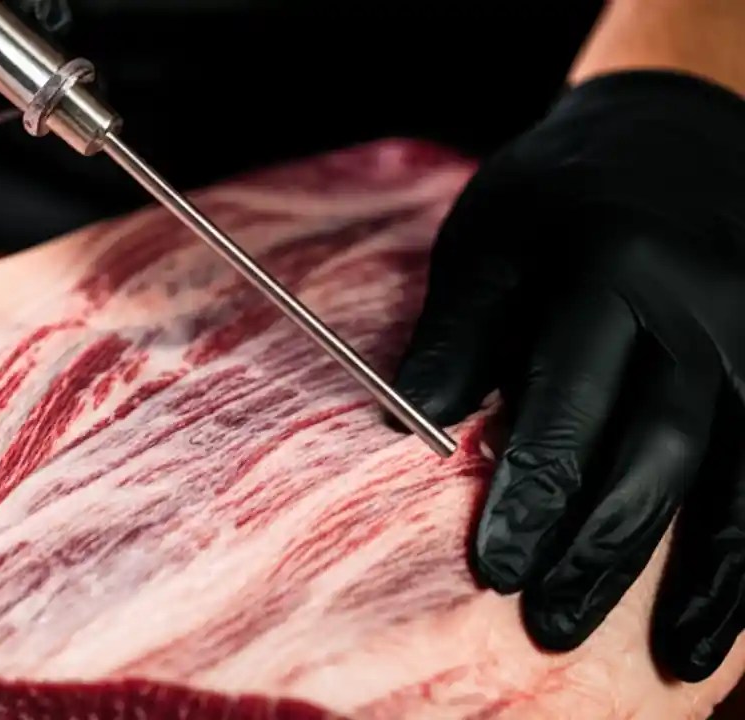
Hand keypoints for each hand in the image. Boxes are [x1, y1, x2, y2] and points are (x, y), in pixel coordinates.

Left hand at [389, 70, 744, 681]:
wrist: (678, 126)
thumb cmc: (560, 189)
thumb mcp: (491, 235)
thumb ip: (459, 329)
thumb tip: (409, 419)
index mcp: (614, 268)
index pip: (569, 405)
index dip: (531, 496)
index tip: (493, 571)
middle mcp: (705, 308)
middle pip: (660, 452)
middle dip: (606, 549)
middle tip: (552, 624)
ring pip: (743, 473)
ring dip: (709, 575)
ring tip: (672, 657)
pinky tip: (736, 607)